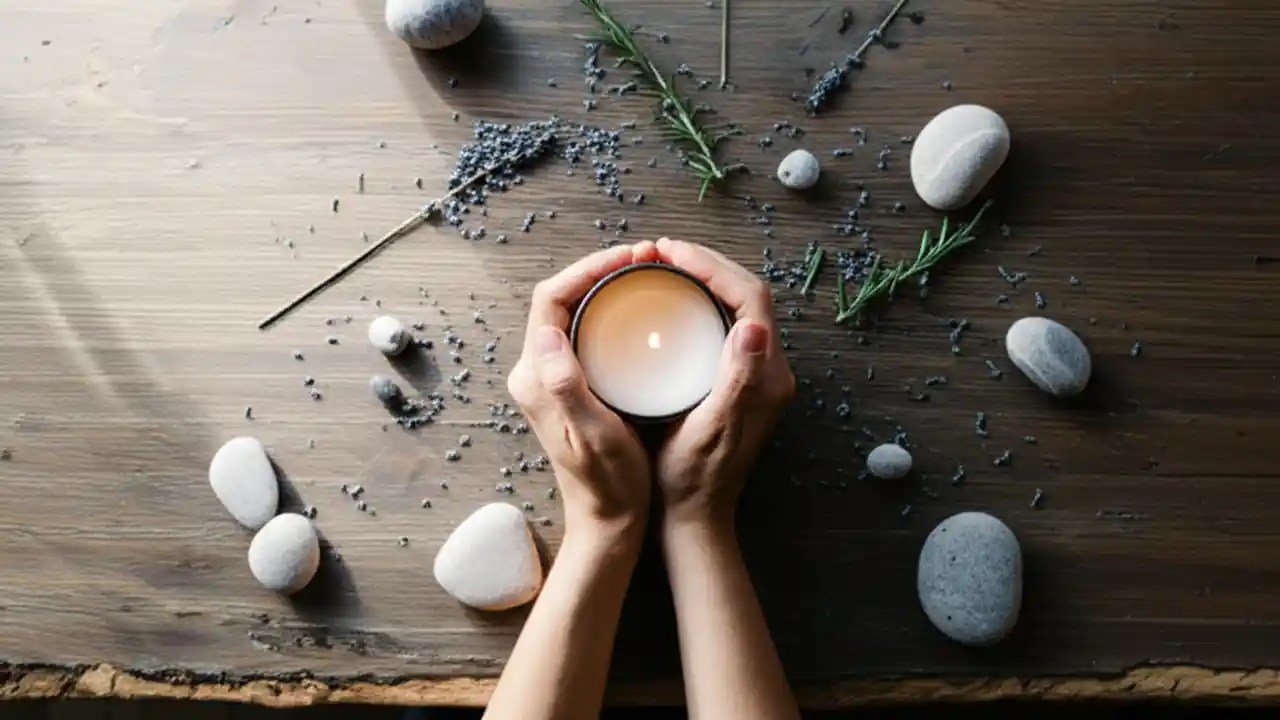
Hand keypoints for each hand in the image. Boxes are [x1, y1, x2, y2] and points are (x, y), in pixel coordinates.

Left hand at [507, 242, 660, 542]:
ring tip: (644, 273)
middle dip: (597, 269)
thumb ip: (566, 387)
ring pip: (572, 312)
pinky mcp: (570, 386)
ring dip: (603, 286)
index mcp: (536, 377)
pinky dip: (608, 311)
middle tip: (643, 258)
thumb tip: (546, 335)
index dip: (586, 269)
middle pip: (559, 298)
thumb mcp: (593, 436)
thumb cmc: (609, 485)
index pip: (549, 298)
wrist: (609, 522)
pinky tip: (639, 309)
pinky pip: (584, 331)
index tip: (628, 258)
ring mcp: (552, 378)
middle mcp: (536, 372)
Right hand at [652, 238, 795, 526]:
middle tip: (661, 253)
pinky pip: (725, 324)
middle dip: (707, 264)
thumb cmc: (694, 478)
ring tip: (663, 267)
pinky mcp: (739, 382)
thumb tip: (754, 326)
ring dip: (704, 280)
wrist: (695, 516)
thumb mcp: (713, 429)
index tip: (670, 253)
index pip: (750, 296)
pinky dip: (700, 303)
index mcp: (767, 374)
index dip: (712, 266)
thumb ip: (737, 380)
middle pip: (746, 294)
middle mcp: (769, 369)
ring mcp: (756, 375)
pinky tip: (671, 302)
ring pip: (736, 306)